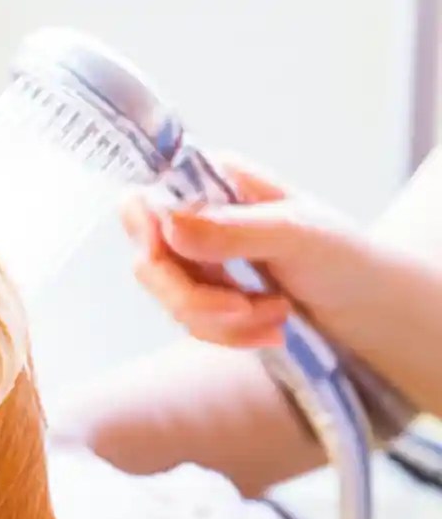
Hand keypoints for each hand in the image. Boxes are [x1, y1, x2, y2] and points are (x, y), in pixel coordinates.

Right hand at [121, 160, 372, 348]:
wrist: (372, 307)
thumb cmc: (344, 256)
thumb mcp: (293, 234)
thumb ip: (230, 230)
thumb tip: (168, 225)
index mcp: (214, 182)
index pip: (145, 199)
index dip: (146, 232)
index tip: (169, 258)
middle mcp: (197, 218)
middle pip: (151, 261)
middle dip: (194, 297)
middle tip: (241, 308)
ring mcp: (198, 261)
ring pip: (170, 301)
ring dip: (222, 321)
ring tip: (276, 317)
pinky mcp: (207, 299)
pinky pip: (192, 325)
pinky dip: (230, 336)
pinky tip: (270, 331)